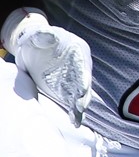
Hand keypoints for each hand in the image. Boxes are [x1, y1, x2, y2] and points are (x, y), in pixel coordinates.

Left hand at [5, 9, 92, 123]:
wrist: (35, 48)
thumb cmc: (38, 39)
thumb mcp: (40, 35)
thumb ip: (43, 35)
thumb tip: (46, 35)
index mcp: (77, 51)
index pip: (82, 65)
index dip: (83, 77)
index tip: (83, 88)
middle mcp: (79, 67)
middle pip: (84, 83)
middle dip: (83, 95)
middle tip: (81, 106)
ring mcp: (74, 79)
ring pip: (80, 94)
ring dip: (79, 106)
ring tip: (77, 118)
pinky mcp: (66, 89)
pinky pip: (72, 101)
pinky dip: (74, 111)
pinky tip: (74, 122)